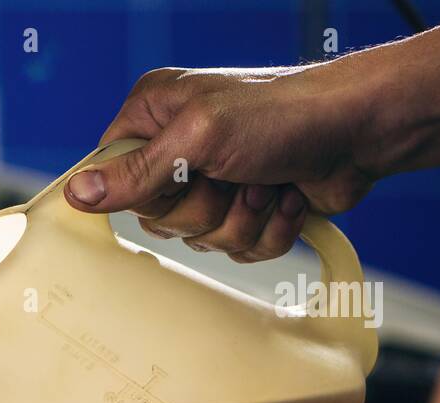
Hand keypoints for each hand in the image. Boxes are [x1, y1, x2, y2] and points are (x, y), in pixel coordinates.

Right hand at [65, 64, 379, 261]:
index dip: (144, 191)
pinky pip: (237, 251)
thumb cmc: (285, 114)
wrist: (362, 131)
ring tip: (266, 182)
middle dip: (203, 207)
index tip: (176, 178)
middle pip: (157, 217)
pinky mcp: (248, 211)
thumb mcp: (197, 138)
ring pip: (199, 240)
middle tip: (232, 175)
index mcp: (154, 116)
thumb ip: (135, 172)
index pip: (112, 176)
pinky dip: (267, 231)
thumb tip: (76, 193)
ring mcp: (216, 182)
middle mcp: (180, 148)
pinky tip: (286, 197)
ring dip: (241, 219)